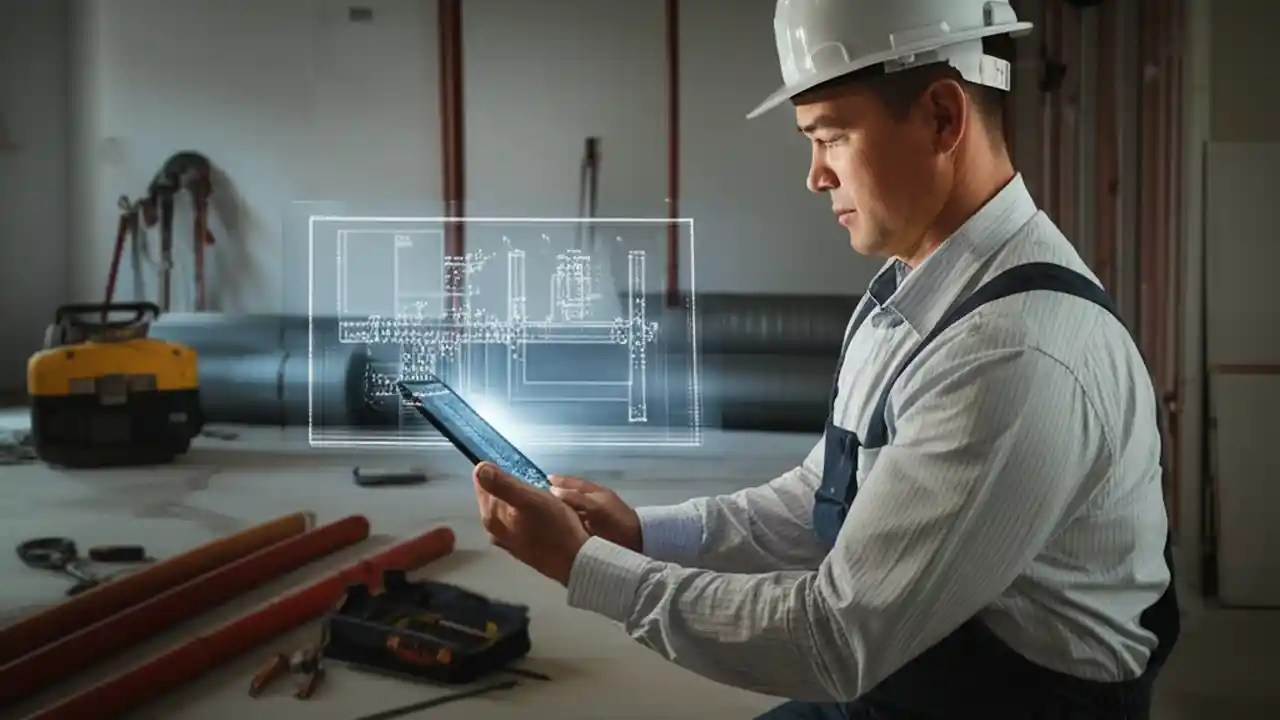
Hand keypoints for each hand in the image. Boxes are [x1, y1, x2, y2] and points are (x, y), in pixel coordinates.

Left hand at [473, 462, 589, 585]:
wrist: (576, 562)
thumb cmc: (555, 528)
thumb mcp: (530, 500)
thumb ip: (503, 484)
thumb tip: (480, 468)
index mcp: (492, 517)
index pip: (481, 483)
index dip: (495, 470)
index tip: (515, 467)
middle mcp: (494, 530)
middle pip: (494, 496)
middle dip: (508, 484)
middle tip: (531, 480)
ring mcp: (508, 541)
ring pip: (507, 509)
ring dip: (519, 498)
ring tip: (539, 494)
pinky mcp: (522, 547)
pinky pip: (517, 520)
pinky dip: (525, 512)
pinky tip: (541, 512)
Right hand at [549, 475, 642, 552]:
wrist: (635, 542)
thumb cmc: (616, 522)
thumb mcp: (596, 507)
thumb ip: (576, 498)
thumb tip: (553, 490)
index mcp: (595, 493)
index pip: (575, 483)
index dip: (560, 480)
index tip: (544, 478)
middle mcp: (593, 501)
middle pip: (572, 494)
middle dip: (557, 493)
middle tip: (539, 495)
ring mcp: (593, 516)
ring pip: (573, 508)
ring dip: (559, 507)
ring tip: (543, 510)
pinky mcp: (592, 530)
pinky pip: (575, 521)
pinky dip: (565, 520)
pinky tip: (555, 525)